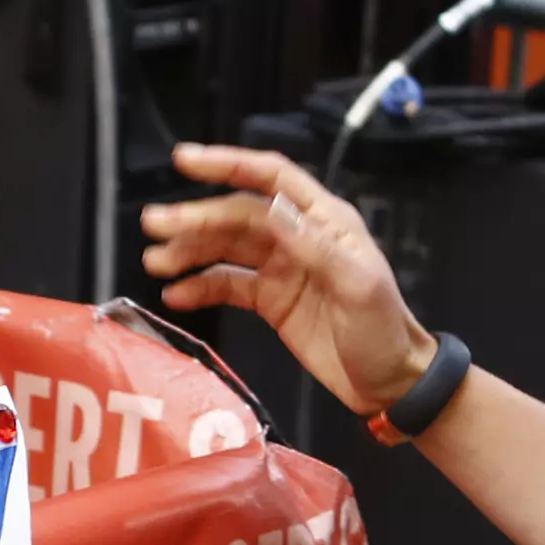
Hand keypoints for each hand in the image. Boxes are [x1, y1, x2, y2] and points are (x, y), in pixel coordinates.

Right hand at [142, 143, 436, 418]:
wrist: (390, 382)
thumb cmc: (383, 329)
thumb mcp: (357, 285)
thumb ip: (314, 246)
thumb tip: (271, 209)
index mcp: (324, 220)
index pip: (271, 179)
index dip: (229, 165)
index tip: (185, 162)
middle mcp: (298, 236)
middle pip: (238, 215)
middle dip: (195, 217)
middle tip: (155, 224)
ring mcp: (282, 268)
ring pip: (226, 248)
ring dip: (190, 251)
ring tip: (155, 261)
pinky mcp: (271, 300)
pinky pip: (228, 285)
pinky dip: (200, 287)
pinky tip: (175, 294)